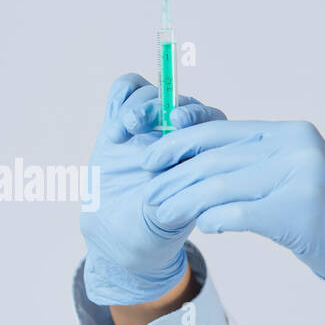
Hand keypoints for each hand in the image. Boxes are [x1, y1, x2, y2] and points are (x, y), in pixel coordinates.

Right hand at [79, 73, 226, 304]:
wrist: (117, 234)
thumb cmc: (152, 229)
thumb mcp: (171, 216)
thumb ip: (180, 193)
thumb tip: (193, 176)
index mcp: (203, 154)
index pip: (210, 120)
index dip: (195, 116)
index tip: (176, 124)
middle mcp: (180, 135)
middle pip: (178, 101)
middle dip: (158, 107)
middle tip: (137, 124)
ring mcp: (150, 127)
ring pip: (151, 94)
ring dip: (136, 106)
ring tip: (121, 131)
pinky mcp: (121, 123)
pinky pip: (125, 90)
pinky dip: (121, 95)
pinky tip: (114, 123)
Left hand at [140, 120, 324, 324]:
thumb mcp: (299, 179)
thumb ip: (261, 166)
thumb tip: (205, 168)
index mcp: (292, 133)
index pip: (222, 131)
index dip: (180, 143)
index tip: (151, 158)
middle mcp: (296, 148)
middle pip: (217, 157)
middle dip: (175, 176)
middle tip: (147, 192)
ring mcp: (300, 178)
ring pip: (222, 184)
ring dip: (185, 201)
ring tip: (162, 213)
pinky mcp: (300, 213)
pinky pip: (240, 213)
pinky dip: (216, 219)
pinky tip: (204, 227)